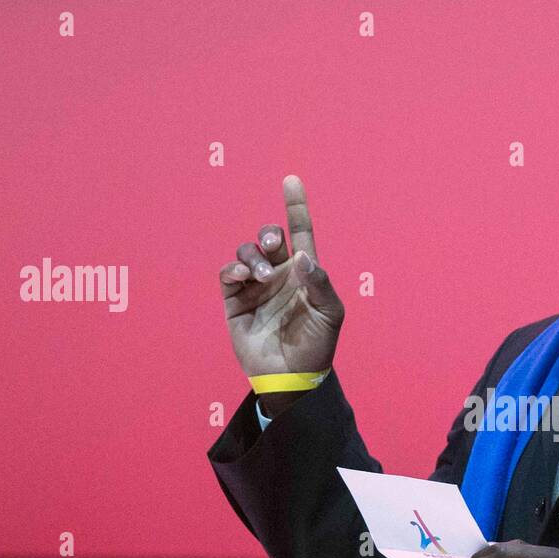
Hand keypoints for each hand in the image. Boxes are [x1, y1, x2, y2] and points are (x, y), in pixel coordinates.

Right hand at [219, 175, 344, 378]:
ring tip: (262, 277)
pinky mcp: (236, 301)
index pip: (301, 233)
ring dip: (253, 257)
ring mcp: (256, 287)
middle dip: (269, 232)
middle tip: (273, 243)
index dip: (296, 206)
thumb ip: (319, 282)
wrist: (292, 377)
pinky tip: (245, 277)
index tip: (291, 180)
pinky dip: (234, 269)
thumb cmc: (317, 346)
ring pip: (247, 252)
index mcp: (305, 273)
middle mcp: (279, 275)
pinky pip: (228, 274)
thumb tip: (300, 256)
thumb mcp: (330, 313)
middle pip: (269, 238)